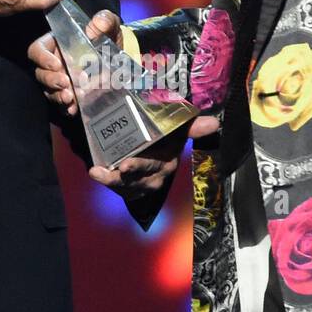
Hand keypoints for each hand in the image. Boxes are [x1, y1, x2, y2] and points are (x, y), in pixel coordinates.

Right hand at [29, 8, 120, 115]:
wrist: (121, 58)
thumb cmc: (107, 37)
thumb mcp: (109, 25)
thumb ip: (104, 21)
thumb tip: (99, 22)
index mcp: (56, 43)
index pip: (37, 50)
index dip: (42, 58)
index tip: (56, 64)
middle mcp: (54, 63)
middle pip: (40, 73)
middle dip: (51, 80)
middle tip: (66, 82)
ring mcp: (61, 81)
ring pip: (49, 91)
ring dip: (57, 95)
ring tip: (70, 97)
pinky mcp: (71, 95)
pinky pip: (63, 104)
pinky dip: (67, 108)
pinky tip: (74, 109)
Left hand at [88, 113, 218, 195]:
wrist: (156, 147)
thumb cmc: (167, 139)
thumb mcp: (179, 131)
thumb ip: (193, 127)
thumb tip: (216, 123)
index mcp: (165, 165)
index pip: (153, 167)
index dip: (139, 167)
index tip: (125, 165)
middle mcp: (153, 178)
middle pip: (135, 181)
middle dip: (120, 179)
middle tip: (105, 172)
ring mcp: (139, 184)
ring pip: (124, 187)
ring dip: (109, 182)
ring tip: (96, 172)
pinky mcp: (127, 185)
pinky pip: (117, 187)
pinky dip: (105, 180)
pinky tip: (95, 172)